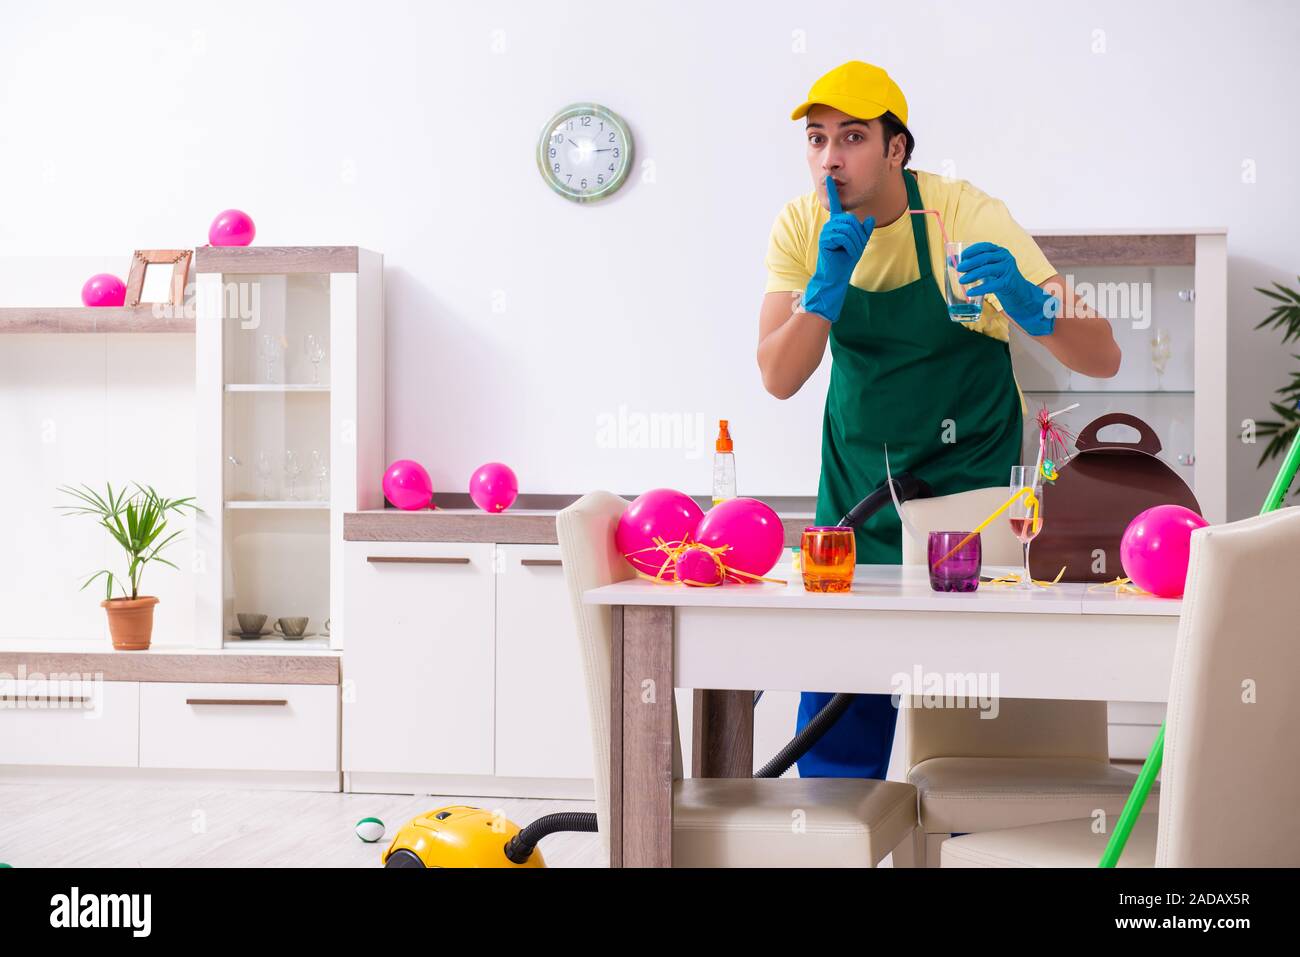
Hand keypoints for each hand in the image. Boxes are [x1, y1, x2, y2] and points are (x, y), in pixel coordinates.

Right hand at [802, 175, 874, 322]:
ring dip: (855, 242)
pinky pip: (843, 237)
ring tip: (850, 252)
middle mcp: (831, 225)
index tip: (828, 179)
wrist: (835, 275)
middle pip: (851, 220)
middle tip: (856, 247)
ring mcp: (827, 231)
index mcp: (837, 224)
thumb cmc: (845, 260)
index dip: (832, 192)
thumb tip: (871, 219)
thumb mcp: (859, 244)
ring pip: (849, 228)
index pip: (835, 205)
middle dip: (859, 235)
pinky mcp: (825, 239)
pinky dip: (849, 246)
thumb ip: (865, 232)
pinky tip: (843, 253)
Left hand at [957, 242, 1058, 335]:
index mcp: (1000, 252)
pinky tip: (970, 292)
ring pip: (987, 269)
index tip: (962, 256)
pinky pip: (992, 285)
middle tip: (958, 269)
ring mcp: (1008, 269)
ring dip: (972, 275)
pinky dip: (979, 288)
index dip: (972, 250)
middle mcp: (1005, 258)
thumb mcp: (988, 270)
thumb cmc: (1000, 280)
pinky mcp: (1008, 282)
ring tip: (961, 281)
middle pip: (985, 257)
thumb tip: (951, 262)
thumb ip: (973, 266)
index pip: (985, 246)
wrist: (1019, 294)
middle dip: (970, 263)